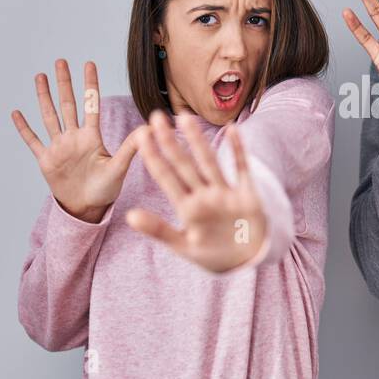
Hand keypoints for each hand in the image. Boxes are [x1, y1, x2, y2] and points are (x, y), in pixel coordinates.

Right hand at [11, 59, 141, 221]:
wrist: (87, 208)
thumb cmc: (106, 189)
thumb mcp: (119, 168)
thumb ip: (130, 148)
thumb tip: (148, 129)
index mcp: (91, 137)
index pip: (91, 104)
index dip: (89, 84)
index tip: (88, 63)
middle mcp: (74, 137)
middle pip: (67, 104)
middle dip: (64, 83)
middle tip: (60, 61)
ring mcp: (59, 147)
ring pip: (49, 116)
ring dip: (44, 97)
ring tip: (40, 76)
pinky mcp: (46, 160)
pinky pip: (32, 141)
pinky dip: (24, 128)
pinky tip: (16, 113)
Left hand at [125, 111, 267, 272]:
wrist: (249, 261)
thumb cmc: (215, 256)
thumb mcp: (184, 246)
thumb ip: (158, 230)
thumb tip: (129, 217)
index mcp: (186, 207)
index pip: (165, 177)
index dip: (153, 156)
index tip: (140, 136)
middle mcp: (204, 195)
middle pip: (183, 164)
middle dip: (170, 141)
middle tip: (155, 117)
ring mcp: (225, 193)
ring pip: (209, 162)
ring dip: (198, 141)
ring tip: (185, 118)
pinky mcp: (247, 194)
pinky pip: (241, 169)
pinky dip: (238, 150)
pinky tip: (232, 130)